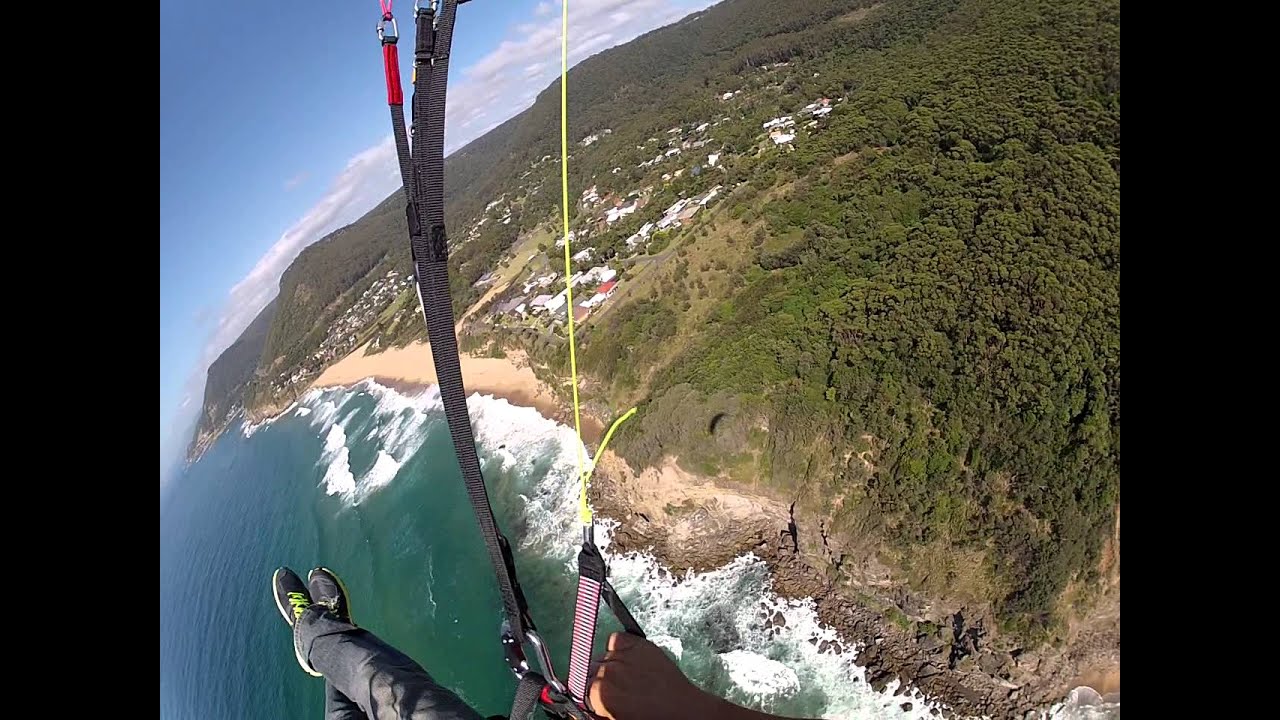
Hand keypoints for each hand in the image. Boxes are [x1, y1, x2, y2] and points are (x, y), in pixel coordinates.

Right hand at [588, 632, 713, 719]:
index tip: (596, 698)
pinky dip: (617, 646)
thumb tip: (580, 708)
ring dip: (609, 665)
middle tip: (615, 691)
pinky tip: (627, 659)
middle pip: (590, 670)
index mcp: (600, 694)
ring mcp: (624, 655)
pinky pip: (615, 639)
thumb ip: (595, 712)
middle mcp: (609, 671)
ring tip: (626, 678)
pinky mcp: (639, 644)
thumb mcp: (615, 719)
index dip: (589, 694)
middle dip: (598, 680)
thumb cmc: (653, 718)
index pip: (580, 687)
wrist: (684, 711)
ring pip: (602, 655)